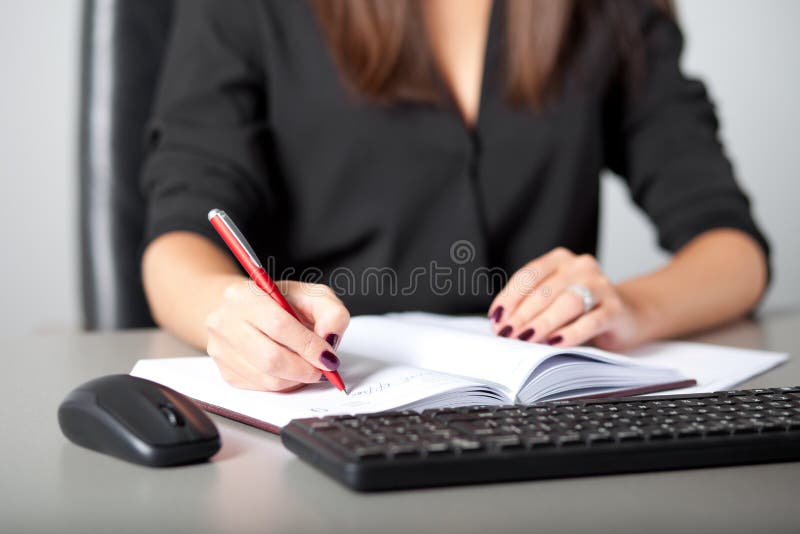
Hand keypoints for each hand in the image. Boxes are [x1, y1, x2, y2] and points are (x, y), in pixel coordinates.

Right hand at [205, 279, 349, 391]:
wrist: (243, 309)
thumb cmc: (278, 301)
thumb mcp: (311, 295)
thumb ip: (330, 312)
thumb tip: (330, 339)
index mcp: (243, 295)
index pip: (278, 325)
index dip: (308, 345)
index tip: (328, 357)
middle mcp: (224, 321)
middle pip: (270, 358)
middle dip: (304, 369)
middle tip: (322, 369)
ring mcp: (220, 349)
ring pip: (266, 379)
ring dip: (295, 379)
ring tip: (307, 367)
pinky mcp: (224, 371)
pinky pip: (260, 388)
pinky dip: (283, 384)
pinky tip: (289, 370)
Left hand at [488, 248, 645, 350]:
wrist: (628, 315)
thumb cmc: (582, 310)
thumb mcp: (553, 302)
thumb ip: (530, 307)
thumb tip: (501, 325)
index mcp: (559, 260)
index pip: (529, 275)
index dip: (510, 298)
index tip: (497, 319)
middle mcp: (580, 267)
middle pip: (545, 291)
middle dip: (522, 315)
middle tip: (507, 334)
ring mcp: (601, 286)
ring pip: (567, 302)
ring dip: (543, 323)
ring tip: (527, 339)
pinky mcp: (616, 309)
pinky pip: (591, 320)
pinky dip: (571, 332)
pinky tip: (556, 343)